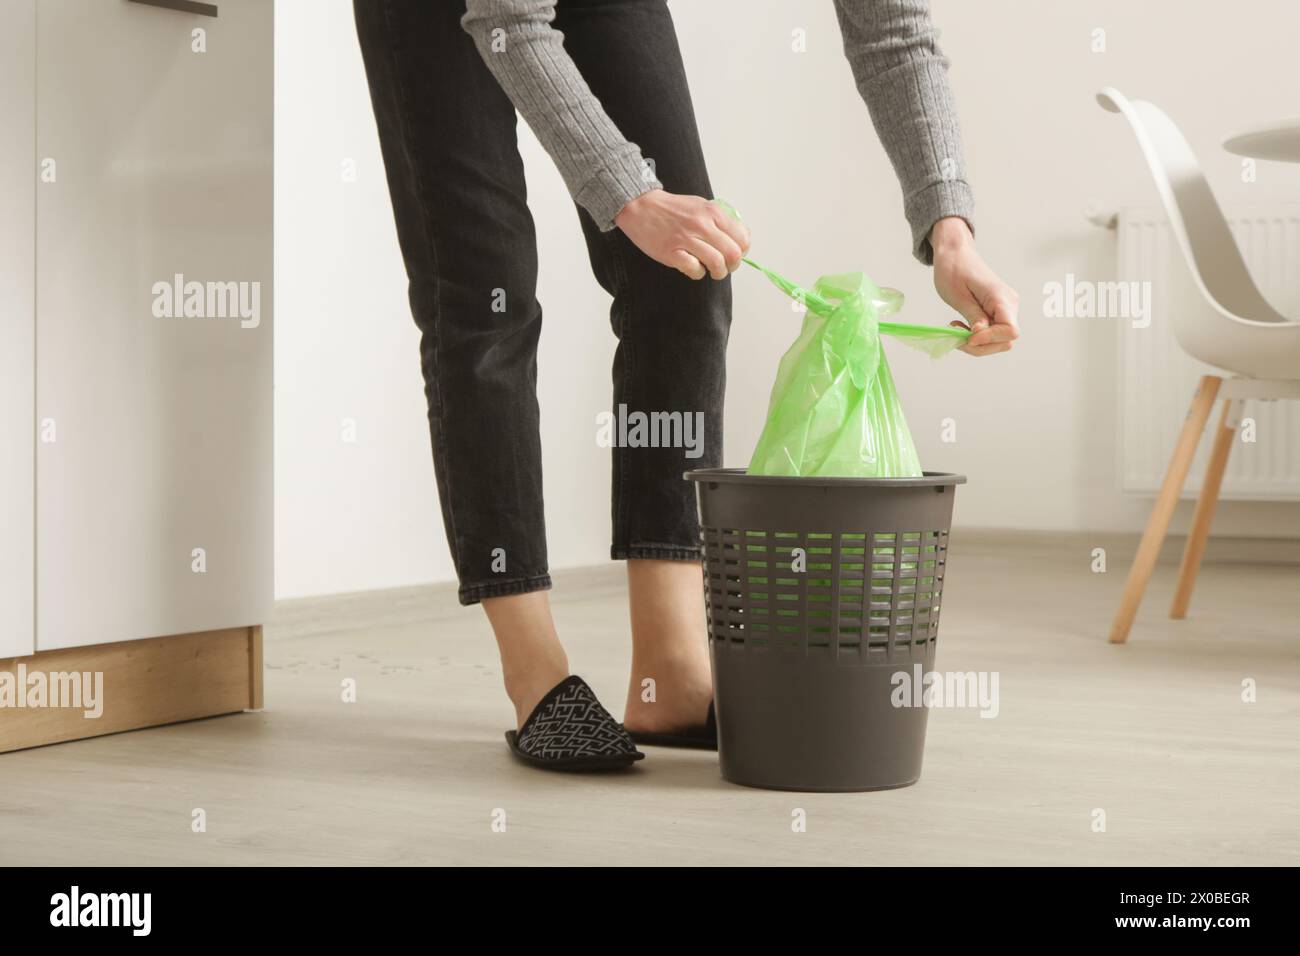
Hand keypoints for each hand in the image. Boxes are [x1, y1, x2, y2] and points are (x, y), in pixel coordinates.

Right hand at [614, 189, 749, 279]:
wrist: (642, 206)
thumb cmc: (673, 209)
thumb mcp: (702, 205)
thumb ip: (721, 220)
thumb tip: (741, 237)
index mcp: (712, 212)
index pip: (742, 237)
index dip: (743, 251)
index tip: (736, 254)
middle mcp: (702, 224)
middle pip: (733, 253)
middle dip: (733, 265)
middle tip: (726, 267)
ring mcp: (686, 239)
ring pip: (717, 263)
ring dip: (718, 272)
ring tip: (712, 271)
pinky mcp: (672, 252)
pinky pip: (695, 269)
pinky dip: (698, 273)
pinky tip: (694, 268)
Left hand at [930, 217, 1018, 356]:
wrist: (955, 253)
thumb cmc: (953, 269)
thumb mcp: (958, 296)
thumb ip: (973, 316)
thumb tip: (980, 335)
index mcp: (1001, 298)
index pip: (1010, 331)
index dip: (989, 339)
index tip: (967, 336)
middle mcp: (1009, 304)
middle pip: (1004, 341)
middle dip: (980, 345)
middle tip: (956, 336)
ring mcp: (1005, 308)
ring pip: (998, 340)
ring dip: (976, 342)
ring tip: (956, 328)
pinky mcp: (997, 311)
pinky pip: (992, 332)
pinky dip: (976, 336)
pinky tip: (962, 326)